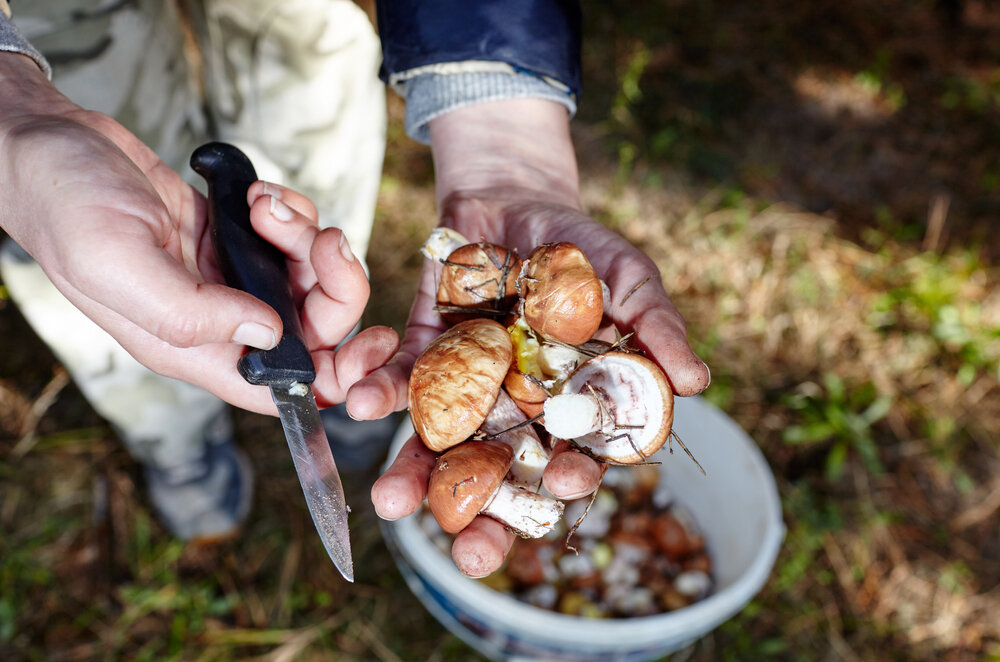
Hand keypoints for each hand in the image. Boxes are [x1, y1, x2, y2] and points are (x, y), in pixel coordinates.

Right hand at [0, 53, 396, 414]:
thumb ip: (192, 311)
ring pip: (311, 275)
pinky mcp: (237, 237)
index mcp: (195, 348)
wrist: (53, 146)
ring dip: (306, 236)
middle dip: (334, 282)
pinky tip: (255, 195)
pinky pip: (295, 234)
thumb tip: (270, 334)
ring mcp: (232, 276)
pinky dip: (292, 212)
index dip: (335, 379)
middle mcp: (221, 319)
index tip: (370, 348)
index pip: (282, 388)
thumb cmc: (67, 208)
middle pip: (316, 326)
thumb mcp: (118, 264)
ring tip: (263, 206)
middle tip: (318, 240)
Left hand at [357, 98, 708, 576]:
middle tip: (470, 554)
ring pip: (442, 446)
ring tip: (393, 503)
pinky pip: (399, 382)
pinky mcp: (423, 355)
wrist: (514, 198)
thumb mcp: (627, 277)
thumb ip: (656, 325)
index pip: (575, 455)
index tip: (566, 483)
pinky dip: (380, 392)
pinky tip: (360, 404)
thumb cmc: (582, 247)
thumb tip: (696, 382)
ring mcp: (466, 388)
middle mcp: (516, 410)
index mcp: (571, 405)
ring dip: (415, 476)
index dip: (572, 475)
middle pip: (502, 475)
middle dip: (487, 518)